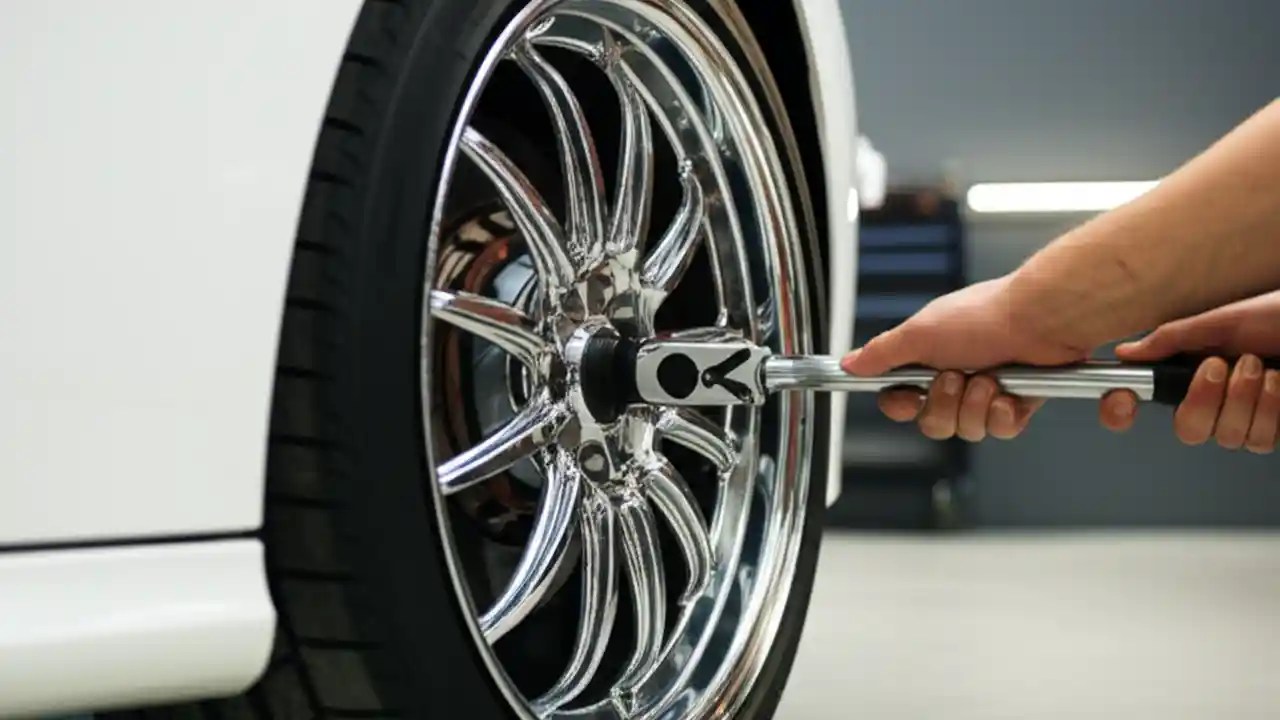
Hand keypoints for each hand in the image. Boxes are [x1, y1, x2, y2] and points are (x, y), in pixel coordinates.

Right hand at [841, 275, 1087, 440]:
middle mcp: (956, 377)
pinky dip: (1002, 414)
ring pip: (966, 429)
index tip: (909, 396)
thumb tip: (850, 363)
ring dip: (975, 406)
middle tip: (956, 378)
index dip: (902, 404)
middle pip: (932, 422)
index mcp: (928, 359)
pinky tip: (1008, 394)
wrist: (1040, 319)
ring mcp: (986, 393)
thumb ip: (882, 353)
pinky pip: (999, 431)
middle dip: (943, 405)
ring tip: (989, 380)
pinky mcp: (1017, 404)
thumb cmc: (984, 316)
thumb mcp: (920, 333)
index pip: (900, 399)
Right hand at [1100, 291, 1279, 452]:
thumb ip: (1173, 339)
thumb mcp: (1223, 320)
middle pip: (1188, 431)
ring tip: (1262, 367)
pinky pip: (1262, 440)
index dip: (1122, 412)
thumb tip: (1128, 352)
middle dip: (1206, 399)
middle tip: (1222, 366)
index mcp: (1195, 373)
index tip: (1122, 402)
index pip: (1146, 401)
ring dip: (1246, 399)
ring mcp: (1250, 417)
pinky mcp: (1278, 428)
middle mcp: (1218, 399)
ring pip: (1229, 437)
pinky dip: (1271, 409)